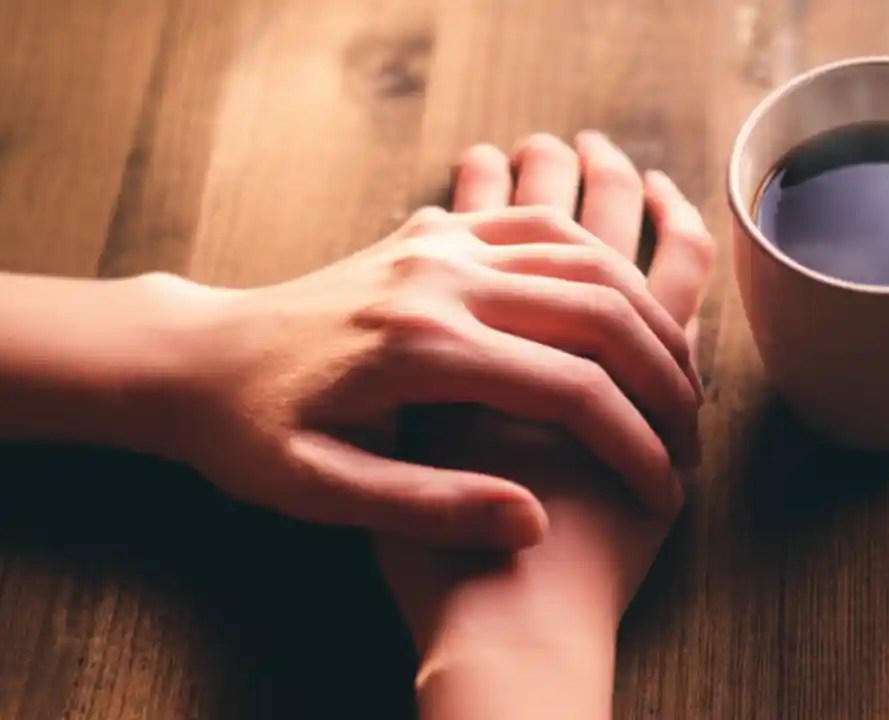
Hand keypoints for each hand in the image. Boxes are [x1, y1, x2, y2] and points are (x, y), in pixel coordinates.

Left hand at [175, 194, 701, 547]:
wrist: (195, 356)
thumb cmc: (250, 435)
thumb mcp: (321, 490)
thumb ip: (429, 505)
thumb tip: (530, 520)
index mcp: (421, 349)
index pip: (569, 388)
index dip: (632, 443)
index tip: (663, 489)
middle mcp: (439, 281)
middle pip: (596, 307)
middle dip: (662, 369)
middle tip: (692, 424)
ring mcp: (437, 246)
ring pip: (580, 251)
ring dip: (642, 304)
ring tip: (674, 365)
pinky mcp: (432, 235)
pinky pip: (536, 224)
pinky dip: (593, 254)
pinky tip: (618, 296)